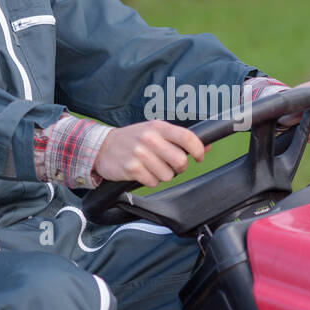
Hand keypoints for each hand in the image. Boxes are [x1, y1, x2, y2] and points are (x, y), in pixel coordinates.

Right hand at [92, 119, 208, 186]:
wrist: (102, 147)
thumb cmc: (133, 139)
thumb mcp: (154, 132)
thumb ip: (178, 138)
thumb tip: (207, 146)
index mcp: (158, 127)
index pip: (187, 137)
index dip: (198, 149)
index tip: (199, 157)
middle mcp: (149, 138)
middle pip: (180, 161)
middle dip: (179, 168)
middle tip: (171, 165)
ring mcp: (139, 154)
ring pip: (167, 175)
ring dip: (162, 175)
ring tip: (151, 167)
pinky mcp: (131, 169)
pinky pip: (153, 182)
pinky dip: (150, 180)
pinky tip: (142, 172)